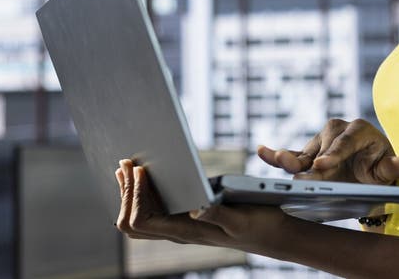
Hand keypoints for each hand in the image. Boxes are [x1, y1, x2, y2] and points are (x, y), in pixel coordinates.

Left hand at [114, 158, 289, 250]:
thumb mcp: (241, 218)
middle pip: (131, 222)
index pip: (142, 221)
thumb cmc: (259, 226)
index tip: (142, 169)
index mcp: (187, 231)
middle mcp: (178, 232)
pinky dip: (141, 193)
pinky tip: (144, 177)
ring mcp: (181, 227)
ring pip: (139, 218)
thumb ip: (218, 214)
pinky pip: (153, 211)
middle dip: (125, 192)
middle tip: (127, 164)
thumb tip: (194, 209)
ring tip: (127, 168)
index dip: (135, 195)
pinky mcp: (187, 219)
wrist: (273, 235)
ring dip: (129, 192)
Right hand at [257, 118, 398, 183]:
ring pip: (305, 152)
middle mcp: (338, 131)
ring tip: (278, 162)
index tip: (322, 166)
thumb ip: (393, 167)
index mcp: (359, 130)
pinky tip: (262, 152)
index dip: (333, 153)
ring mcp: (321, 142)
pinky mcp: (308, 153)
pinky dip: (277, 155)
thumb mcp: (388, 170)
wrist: (370, 171)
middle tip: (303, 175)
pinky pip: (293, 155)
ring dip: (291, 158)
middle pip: (322, 147)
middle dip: (313, 161)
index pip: (345, 141)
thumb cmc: (380, 168)